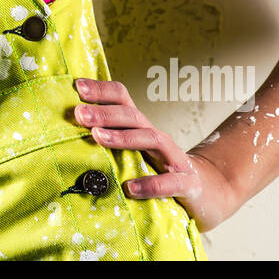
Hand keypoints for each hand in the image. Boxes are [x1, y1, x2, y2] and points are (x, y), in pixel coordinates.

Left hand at [72, 77, 239, 231]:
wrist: (210, 193)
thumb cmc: (162, 171)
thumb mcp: (136, 153)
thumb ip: (111, 143)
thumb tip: (69, 133)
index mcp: (142, 129)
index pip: (123, 99)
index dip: (101, 90)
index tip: (76, 86)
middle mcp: (158, 138)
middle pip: (132, 116)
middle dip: (104, 113)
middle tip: (79, 113)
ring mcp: (174, 160)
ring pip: (150, 139)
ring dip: (122, 137)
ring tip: (97, 137)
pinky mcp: (187, 185)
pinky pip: (170, 183)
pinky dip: (150, 185)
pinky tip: (131, 187)